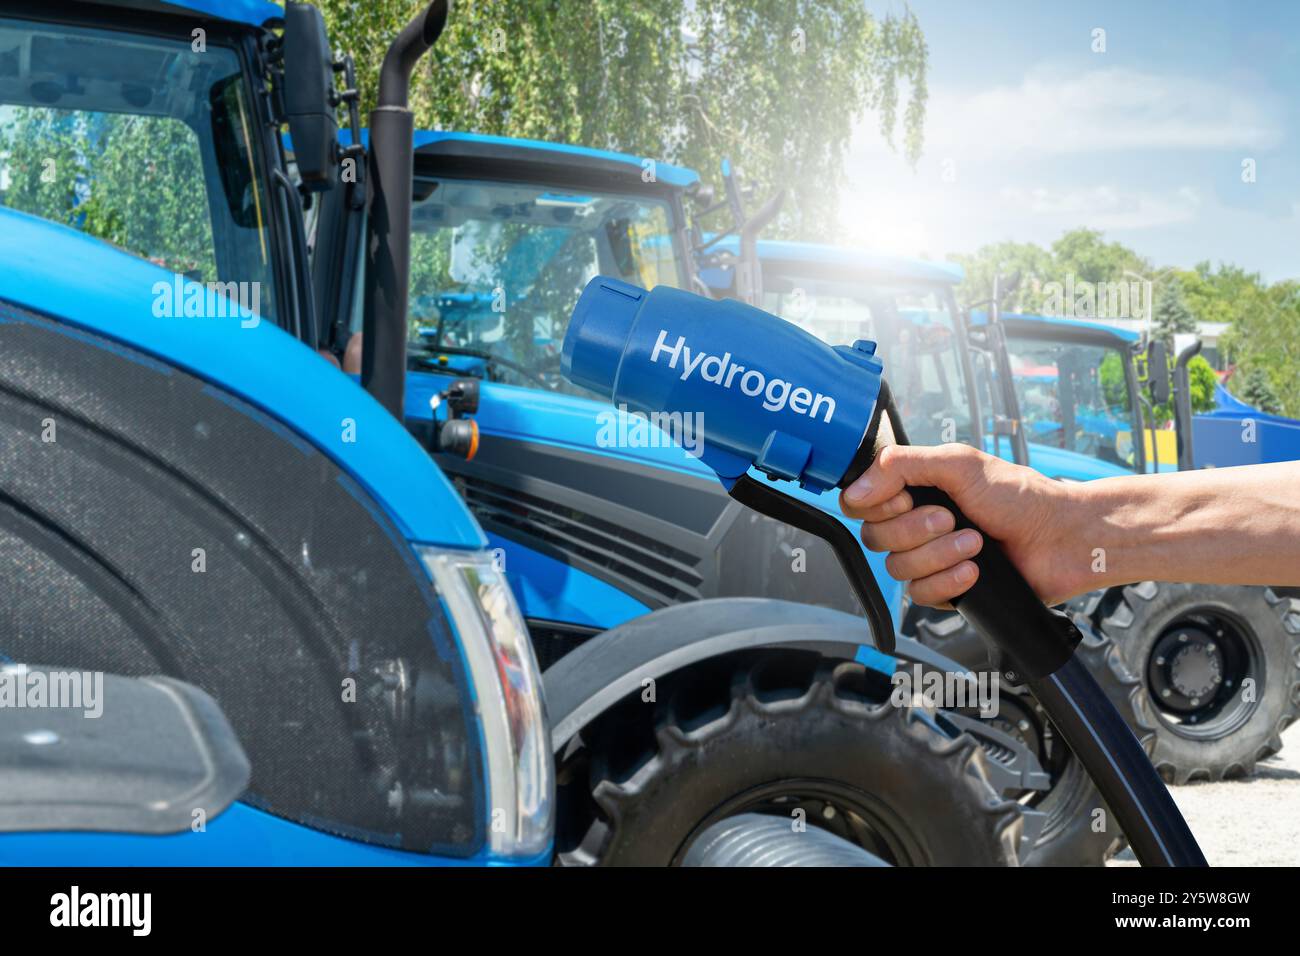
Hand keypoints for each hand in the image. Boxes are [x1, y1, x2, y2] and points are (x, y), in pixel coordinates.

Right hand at [838, 444, 1081, 607]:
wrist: (1061, 539)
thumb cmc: (1020, 496)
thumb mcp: (958, 464)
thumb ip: (902, 466)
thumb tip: (855, 489)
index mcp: (914, 489)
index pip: (860, 502)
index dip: (876, 505)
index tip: (905, 499)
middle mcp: (916, 523)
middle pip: (875, 538)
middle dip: (916, 530)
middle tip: (953, 519)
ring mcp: (929, 558)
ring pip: (898, 568)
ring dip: (939, 555)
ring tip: (975, 543)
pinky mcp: (945, 588)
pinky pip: (921, 594)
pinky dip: (949, 581)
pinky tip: (975, 571)